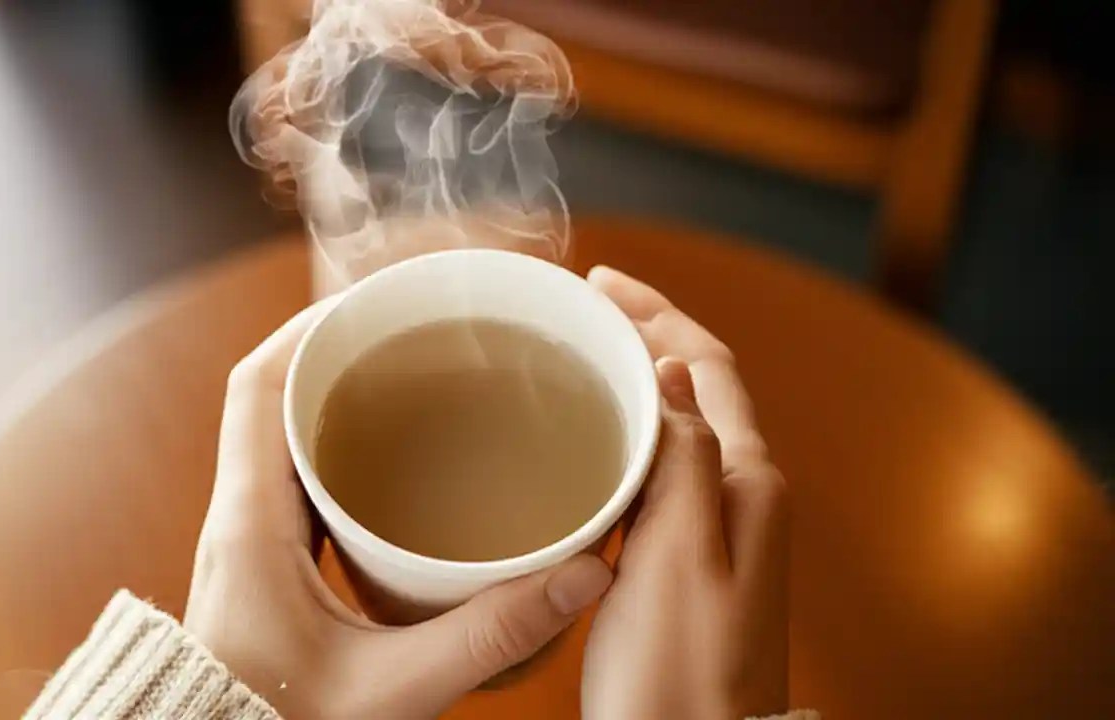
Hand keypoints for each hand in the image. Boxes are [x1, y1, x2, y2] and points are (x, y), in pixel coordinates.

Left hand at [184, 298, 613, 718]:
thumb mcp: (396, 687)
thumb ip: (490, 633)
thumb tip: (584, 574)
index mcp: (251, 523)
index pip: (258, 385)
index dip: (309, 328)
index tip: (373, 302)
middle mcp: (239, 516)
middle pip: (274, 394)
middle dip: (338, 351)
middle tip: (414, 337)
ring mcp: (248, 538)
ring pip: (283, 433)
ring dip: (339, 398)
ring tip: (413, 381)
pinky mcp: (266, 562)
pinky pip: (297, 477)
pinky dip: (341, 451)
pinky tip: (397, 465)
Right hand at [582, 267, 789, 719]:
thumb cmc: (681, 672)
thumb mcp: (680, 550)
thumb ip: (684, 454)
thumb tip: (676, 369)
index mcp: (747, 481)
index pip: (709, 364)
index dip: (659, 312)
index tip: (603, 282)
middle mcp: (740, 496)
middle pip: (697, 387)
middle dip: (646, 336)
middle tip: (582, 310)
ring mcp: (715, 529)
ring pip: (676, 428)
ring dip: (634, 383)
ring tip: (579, 358)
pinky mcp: (685, 561)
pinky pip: (659, 475)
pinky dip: (625, 439)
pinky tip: (586, 446)